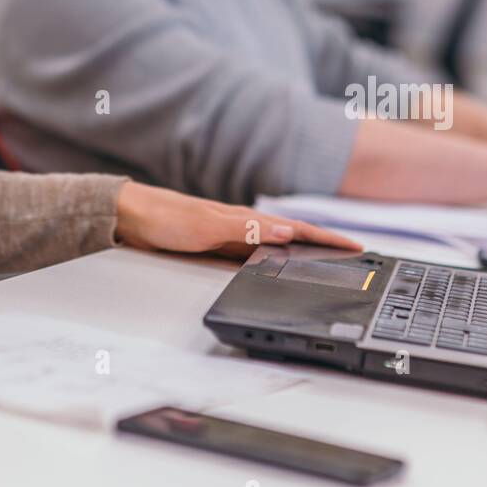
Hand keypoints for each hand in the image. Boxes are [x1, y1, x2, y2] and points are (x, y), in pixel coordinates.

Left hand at [115, 181, 361, 258]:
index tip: (355, 245)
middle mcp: (242, 227)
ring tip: (325, 263)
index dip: (327, 238)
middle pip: (292, 238)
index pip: (296, 229)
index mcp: (246, 219)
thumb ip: (245, 229)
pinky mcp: (215, 249)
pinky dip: (273, 263)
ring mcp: (230, 238)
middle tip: (351, 256)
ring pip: (275, 248)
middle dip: (323, 246)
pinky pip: (253, 258)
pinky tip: (275, 270)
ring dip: (300, 254)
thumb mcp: (207, 225)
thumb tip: (284, 231)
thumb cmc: (164, 216)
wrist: (130, 217)